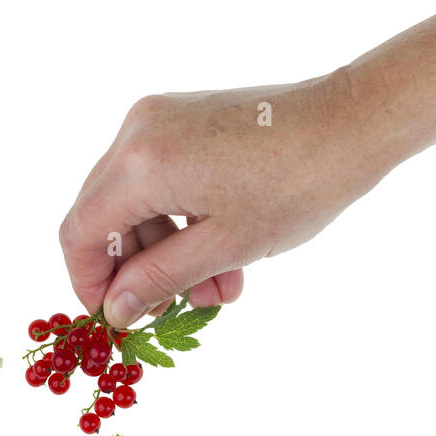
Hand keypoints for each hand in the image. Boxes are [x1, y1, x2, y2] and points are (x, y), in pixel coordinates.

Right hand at [58, 73, 393, 327]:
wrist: (355, 120)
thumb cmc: (299, 184)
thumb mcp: (225, 247)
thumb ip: (158, 279)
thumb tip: (114, 311)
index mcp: (141, 164)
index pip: (80, 232)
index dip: (87, 282)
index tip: (112, 317)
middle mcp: (138, 132)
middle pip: (101, 216)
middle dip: (133, 270)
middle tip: (168, 308)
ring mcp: (159, 120)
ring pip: (134, 202)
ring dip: (165, 252)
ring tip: (215, 289)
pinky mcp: (184, 118)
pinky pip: (158, 179)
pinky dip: (179, 221)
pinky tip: (221, 255)